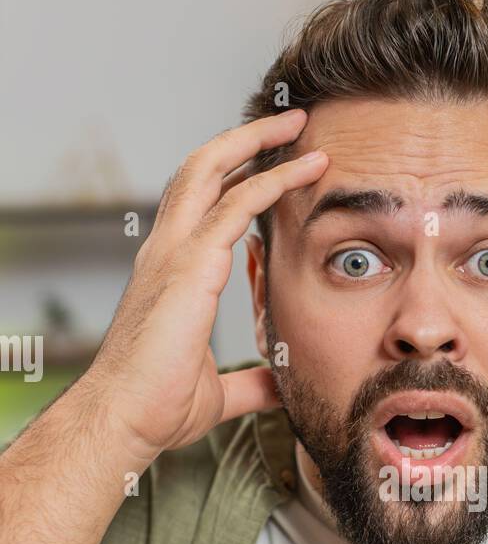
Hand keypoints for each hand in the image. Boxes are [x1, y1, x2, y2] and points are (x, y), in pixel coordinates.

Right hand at [83, 110, 328, 457]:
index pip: (199, 203)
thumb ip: (253, 382)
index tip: (275, 162)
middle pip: (201, 168)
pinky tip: (305, 169)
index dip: (234, 175)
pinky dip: (272, 180)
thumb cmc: (158, 408)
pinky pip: (235, 205)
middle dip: (246, 139)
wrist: (125, 419)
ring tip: (301, 126)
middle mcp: (166, 250)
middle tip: (291, 125)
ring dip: (260, 142)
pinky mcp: (189, 265)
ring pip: (213, 168)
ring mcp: (174, 252)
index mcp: (170, 271)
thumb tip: (282, 387)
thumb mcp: (221, 392)